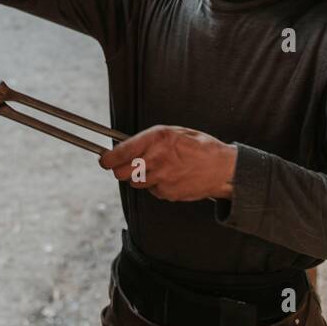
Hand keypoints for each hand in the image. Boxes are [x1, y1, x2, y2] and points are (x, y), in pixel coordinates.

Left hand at [99, 126, 237, 201]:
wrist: (222, 169)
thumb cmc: (200, 147)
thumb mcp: (174, 132)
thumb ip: (149, 139)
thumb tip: (125, 145)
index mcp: (156, 138)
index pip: (120, 152)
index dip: (107, 158)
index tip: (104, 160)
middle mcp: (156, 158)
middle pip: (121, 172)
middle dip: (120, 170)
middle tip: (126, 166)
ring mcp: (161, 178)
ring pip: (135, 182)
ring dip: (139, 177)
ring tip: (156, 168)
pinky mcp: (167, 193)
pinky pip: (152, 190)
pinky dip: (155, 186)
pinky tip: (169, 177)